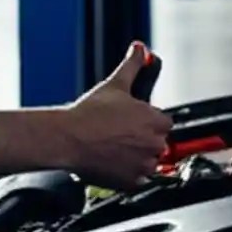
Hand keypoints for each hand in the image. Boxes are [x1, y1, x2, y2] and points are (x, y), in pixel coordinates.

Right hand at [60, 42, 172, 187]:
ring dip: (135, 157)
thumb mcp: (115, 84)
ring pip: (147, 162)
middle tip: (119, 134)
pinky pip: (136, 179)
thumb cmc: (90, 113)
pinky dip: (125, 173)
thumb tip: (139, 49)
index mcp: (156, 121)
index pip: (163, 122)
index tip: (133, 121)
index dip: (147, 120)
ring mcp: (144, 165)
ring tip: (113, 147)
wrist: (68, 138)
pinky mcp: (132, 182)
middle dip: (142, 139)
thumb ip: (132, 65)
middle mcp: (155, 144)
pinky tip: (110, 160)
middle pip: (157, 143)